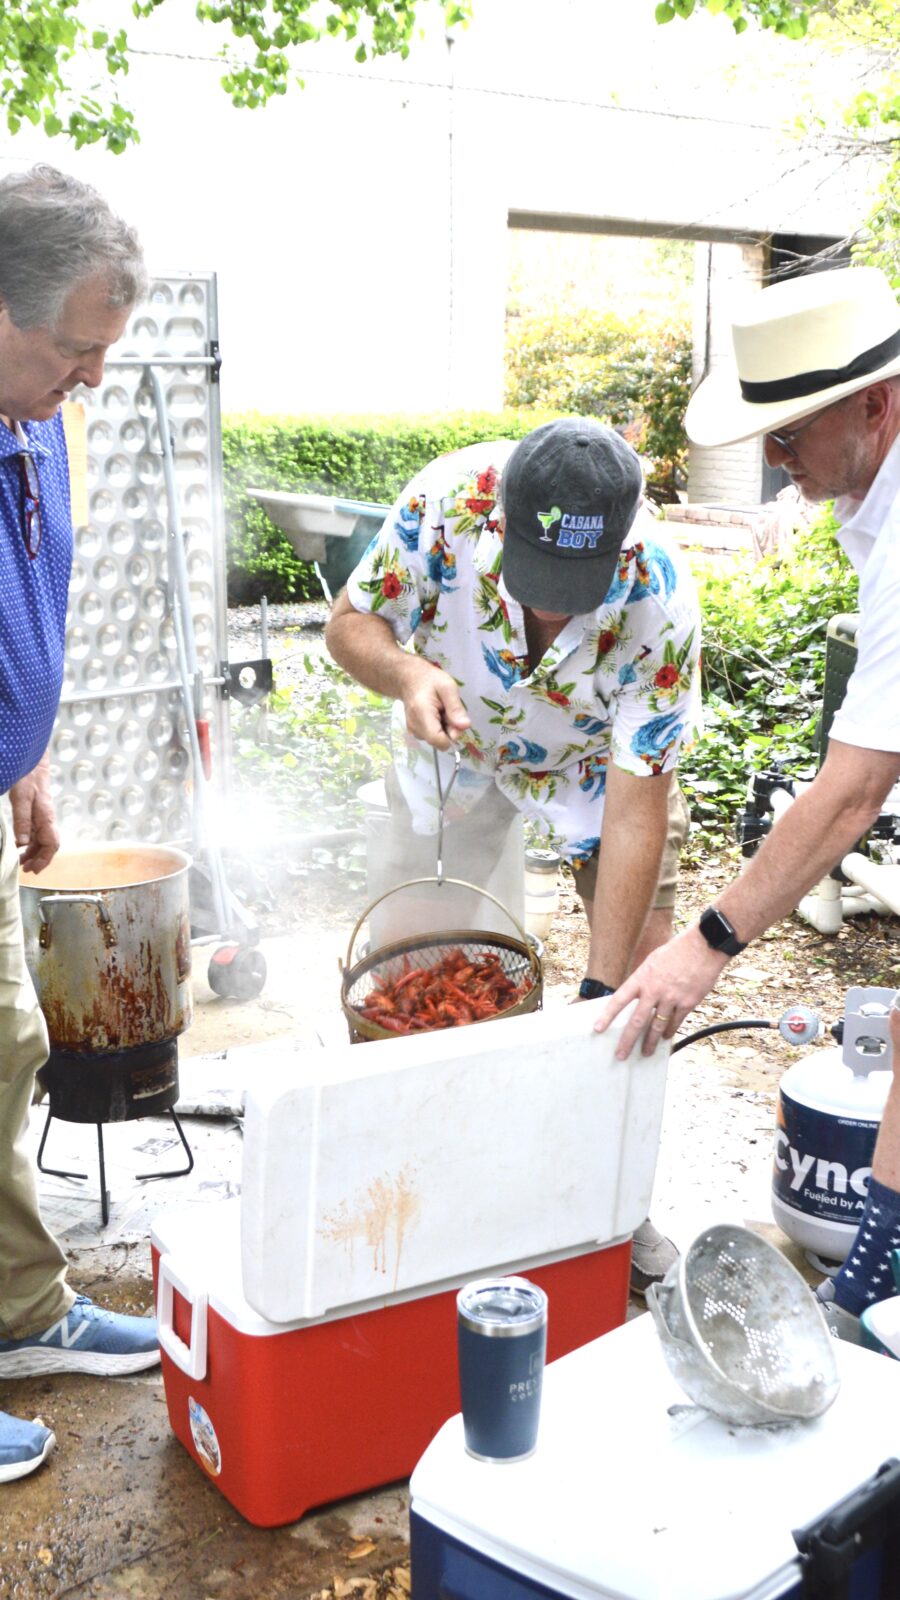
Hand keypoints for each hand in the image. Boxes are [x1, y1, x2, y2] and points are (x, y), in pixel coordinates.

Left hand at [11, 760, 59, 875]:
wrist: (32, 762)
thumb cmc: (27, 778)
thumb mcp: (20, 800)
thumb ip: (22, 822)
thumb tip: (21, 844)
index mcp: (46, 818)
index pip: (51, 844)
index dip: (44, 859)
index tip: (33, 869)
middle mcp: (47, 819)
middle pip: (49, 845)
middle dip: (39, 860)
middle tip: (27, 870)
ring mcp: (43, 816)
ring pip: (42, 840)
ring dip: (34, 852)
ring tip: (22, 862)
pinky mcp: (37, 813)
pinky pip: (37, 832)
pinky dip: (30, 842)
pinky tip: (21, 845)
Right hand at [402, 661, 470, 749]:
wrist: (408, 679)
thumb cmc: (429, 680)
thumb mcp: (447, 687)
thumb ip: (456, 707)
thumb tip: (465, 726)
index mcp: (422, 715)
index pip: (438, 741)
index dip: (452, 735)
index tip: (455, 721)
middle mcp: (415, 727)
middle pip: (439, 741)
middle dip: (449, 730)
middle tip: (447, 710)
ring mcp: (413, 731)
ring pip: (436, 740)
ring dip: (443, 728)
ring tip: (440, 710)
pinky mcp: (414, 732)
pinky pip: (431, 736)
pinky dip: (437, 728)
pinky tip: (435, 714)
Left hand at [592, 926, 727, 1058]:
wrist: (704, 946)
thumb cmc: (677, 950)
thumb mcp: (653, 961)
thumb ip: (644, 979)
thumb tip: (637, 996)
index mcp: (642, 978)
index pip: (619, 1000)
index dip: (607, 1016)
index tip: (597, 1029)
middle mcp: (654, 990)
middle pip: (637, 1021)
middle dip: (627, 1041)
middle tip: (620, 1056)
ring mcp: (672, 998)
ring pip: (657, 1027)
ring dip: (650, 1042)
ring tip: (645, 1053)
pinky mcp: (688, 1003)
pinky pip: (676, 1022)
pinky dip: (670, 1032)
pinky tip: (666, 1038)